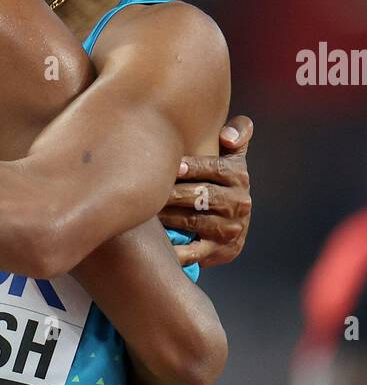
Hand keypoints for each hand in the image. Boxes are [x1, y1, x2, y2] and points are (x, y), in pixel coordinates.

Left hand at [160, 114, 252, 267]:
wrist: (228, 224)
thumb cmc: (217, 180)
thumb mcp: (232, 156)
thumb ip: (239, 133)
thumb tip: (228, 136)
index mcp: (239, 176)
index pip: (218, 168)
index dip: (196, 167)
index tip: (175, 166)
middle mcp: (238, 203)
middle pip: (204, 196)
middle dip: (176, 193)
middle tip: (151, 191)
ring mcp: (229, 229)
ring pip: (195, 221)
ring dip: (169, 217)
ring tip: (145, 212)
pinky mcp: (219, 251)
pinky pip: (194, 251)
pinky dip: (176, 249)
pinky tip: (156, 243)